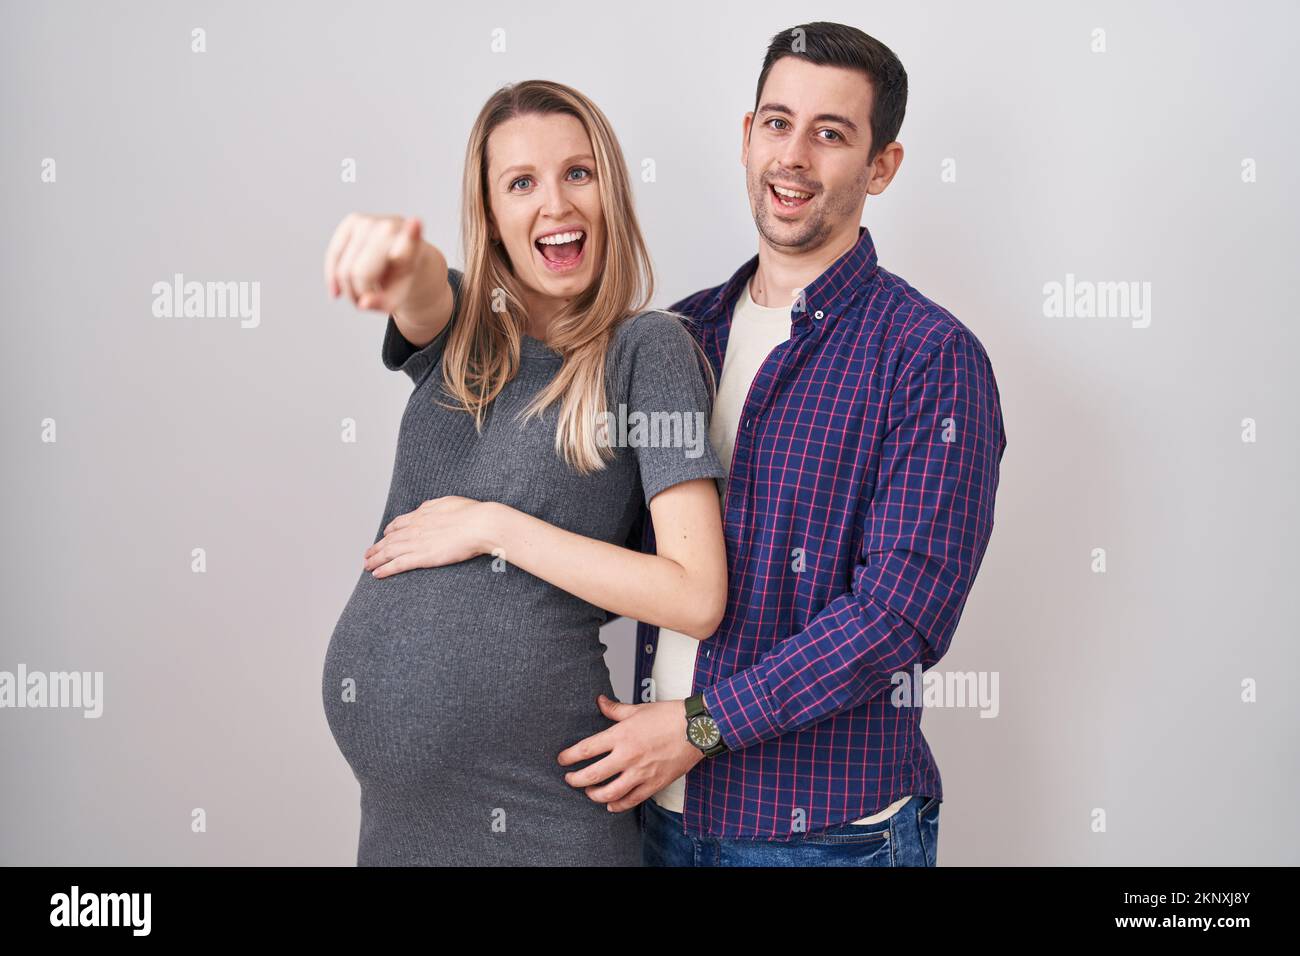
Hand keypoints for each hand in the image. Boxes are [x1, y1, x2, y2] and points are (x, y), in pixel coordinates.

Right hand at [323, 212, 447, 315]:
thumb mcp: (398, 297)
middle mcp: (391, 228)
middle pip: (360, 273)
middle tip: (368, 299)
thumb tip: (363, 303)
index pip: (410, 239)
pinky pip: (334, 254)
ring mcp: (370, 221)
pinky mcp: (353, 220)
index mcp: (411, 246)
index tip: (415, 223)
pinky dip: (333, 277)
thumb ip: (384, 304)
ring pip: (344, 269)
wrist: (400, 257)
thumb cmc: (400, 278)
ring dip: (347, 289)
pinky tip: (338, 291)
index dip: (412, 232)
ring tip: (361, 292)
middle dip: (359, 293)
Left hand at [364, 497, 497, 577]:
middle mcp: (415, 528)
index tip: (384, 536)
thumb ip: (435, 505)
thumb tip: (428, 507)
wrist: (479, 524)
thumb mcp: (449, 502)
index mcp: (422, 514)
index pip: (399, 524)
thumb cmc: (471, 513)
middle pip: (389, 539)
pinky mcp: (422, 557)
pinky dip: (385, 569)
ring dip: (375, 559)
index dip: (389, 531)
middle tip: (368, 555)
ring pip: (388, 552)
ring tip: (367, 566)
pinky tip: (377, 574)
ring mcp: (416, 543)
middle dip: (376, 548)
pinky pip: (397, 564)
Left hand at [557, 696, 705, 812]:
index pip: (586, 749)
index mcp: (621, 736)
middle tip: (569, 779)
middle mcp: (628, 756)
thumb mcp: (637, 709)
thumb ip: (615, 709)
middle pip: (592, 775)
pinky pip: (631, 801)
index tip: (562, 760)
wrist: (696, 729)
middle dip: (575, 780)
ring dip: (594, 795)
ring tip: (589, 792)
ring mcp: (641, 773)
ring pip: (609, 793)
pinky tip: (611, 805)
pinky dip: (617, 805)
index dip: (569, 756)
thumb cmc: (669, 717)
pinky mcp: (653, 784)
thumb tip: (600, 702)